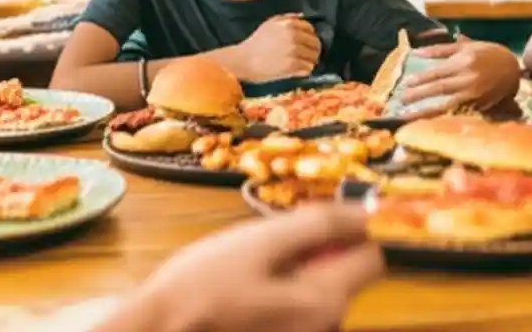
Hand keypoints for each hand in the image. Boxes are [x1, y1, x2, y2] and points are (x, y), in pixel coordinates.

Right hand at [120, 204, 383, 331]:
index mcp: (326, 300)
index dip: (353, 229)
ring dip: (293, 274)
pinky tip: (244, 295)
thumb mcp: (260, 241)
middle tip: (264, 248)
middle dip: (315, 252)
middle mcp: (327, 327)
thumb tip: (367, 211)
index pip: (374, 255)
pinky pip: (297, 311)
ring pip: (318, 290)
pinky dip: (278, 297)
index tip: (319, 219)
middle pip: (345, 274)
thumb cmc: (202, 286)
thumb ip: (320, 224)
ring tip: (246, 274)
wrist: (158, 331)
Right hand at [224, 14, 321, 82]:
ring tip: (301, 64)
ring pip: (313, 57)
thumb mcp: (269, 24)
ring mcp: (294, 51)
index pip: (311, 29)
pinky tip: (297, 71)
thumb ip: (286, 18)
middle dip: (312, 50)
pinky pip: (308, 68)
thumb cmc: (255, 43)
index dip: (309, 37)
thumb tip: (302, 16)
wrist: (244, 60)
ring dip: (309, 61)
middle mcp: (294, 36)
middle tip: (306, 56)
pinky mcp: (293, 65)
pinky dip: (304, 70)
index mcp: (289, 24)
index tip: (305, 43)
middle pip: (315, 43)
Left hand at [398, 38, 520, 116]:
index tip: (405, 85)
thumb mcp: (467, 46)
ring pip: (448, 105)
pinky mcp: (480, 107)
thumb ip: (441, 49)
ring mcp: (475, 95)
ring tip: (409, 117)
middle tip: (400, 101)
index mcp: (464, 62)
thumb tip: (416, 52)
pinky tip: (430, 123)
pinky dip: (444, 119)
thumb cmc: (488, 54)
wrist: (514, 68)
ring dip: (427, 112)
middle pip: (440, 89)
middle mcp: (469, 79)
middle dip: (418, 96)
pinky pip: (459, 114)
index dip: (420, 80)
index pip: (437, 73)